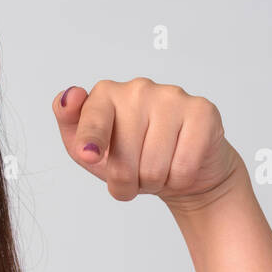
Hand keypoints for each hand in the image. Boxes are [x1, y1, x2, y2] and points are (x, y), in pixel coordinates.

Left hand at [53, 77, 246, 209]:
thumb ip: (71, 126)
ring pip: (153, 167)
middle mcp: (139, 88)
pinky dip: (178, 180)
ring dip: (151, 183)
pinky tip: (179, 167)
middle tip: (133, 176)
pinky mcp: (202, 111)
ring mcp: (172, 96)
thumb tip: (69, 96)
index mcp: (106, 94)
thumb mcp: (89, 150)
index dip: (91, 140)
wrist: (181, 168)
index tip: (89, 154)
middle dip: (125, 181)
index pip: (95, 118)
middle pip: (123, 159)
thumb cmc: (130, 157)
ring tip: (155, 171)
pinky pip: (183, 166)